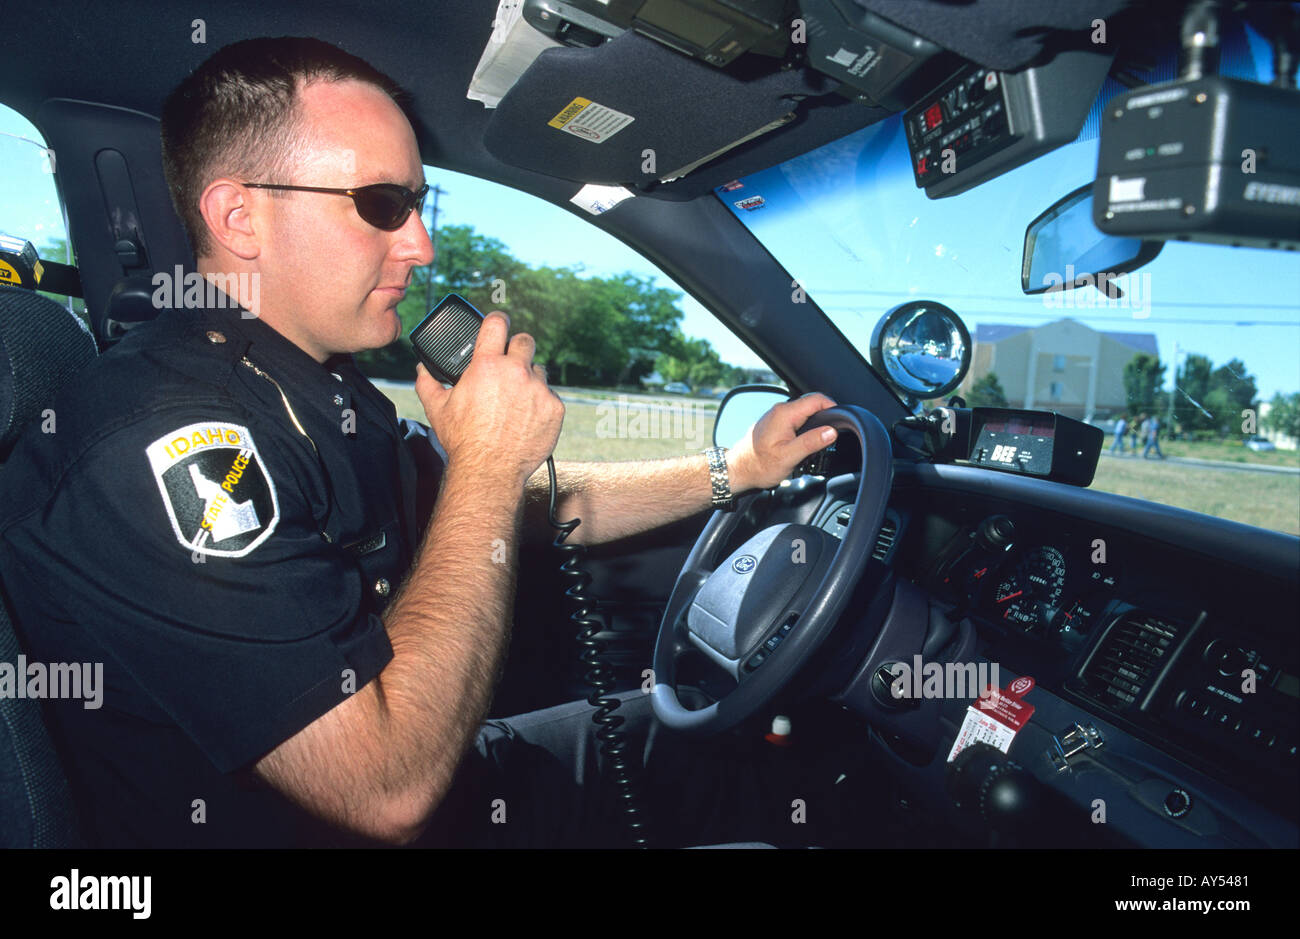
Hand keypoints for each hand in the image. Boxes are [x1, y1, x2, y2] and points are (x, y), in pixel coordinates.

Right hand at [415, 311, 563, 484]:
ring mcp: (538, 389)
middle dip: (517, 348)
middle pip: (525, 340)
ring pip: (539, 370)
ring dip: (529, 378)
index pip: (497, 323)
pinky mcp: (554, 408)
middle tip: (510, 362)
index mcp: (487, 365)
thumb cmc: (463, 440)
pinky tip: (526, 417)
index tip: (499, 322)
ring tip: (516, 398)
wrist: (490, 470)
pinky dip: (540, 403)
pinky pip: (550, 396)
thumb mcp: (438, 408)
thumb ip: (427, 382)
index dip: (498, 319)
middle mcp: (516, 372)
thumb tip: (421, 369)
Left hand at [727, 392, 837, 491]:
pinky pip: (796, 419)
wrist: (739, 470)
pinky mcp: (776, 423)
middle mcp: (780, 410)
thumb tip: (830, 432)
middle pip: (812, 404)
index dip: (833, 408)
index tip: (841, 421)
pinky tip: (804, 442)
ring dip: (815, 423)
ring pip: (805, 412)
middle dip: (825, 417)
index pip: (817, 399)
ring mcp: (777, 416)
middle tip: (831, 435)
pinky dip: (805, 427)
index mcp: (785, 414)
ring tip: (818, 441)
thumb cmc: (758, 465)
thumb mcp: (789, 457)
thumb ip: (811, 442)